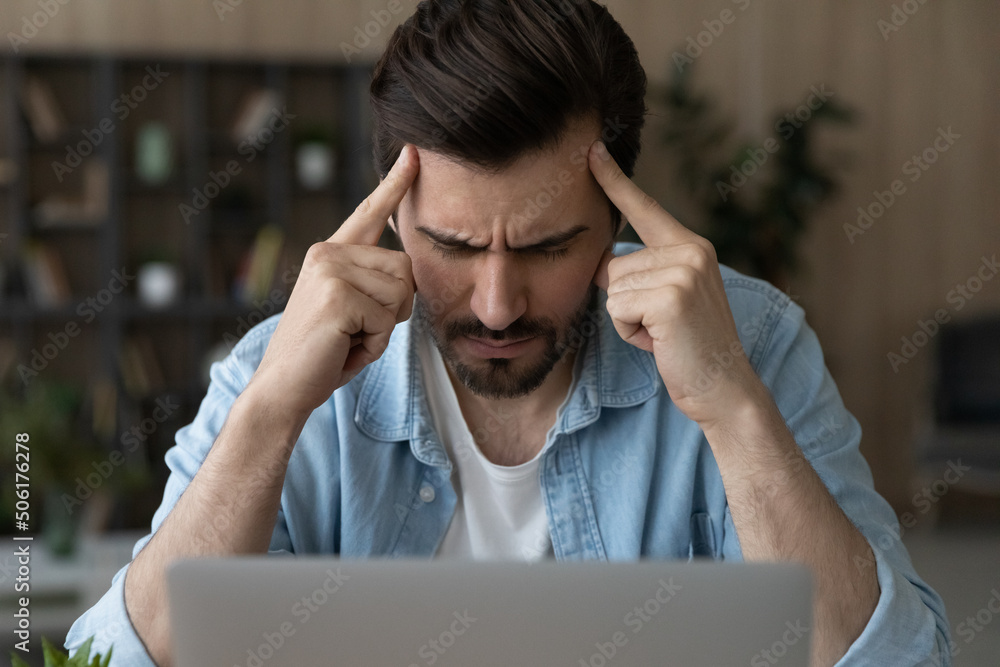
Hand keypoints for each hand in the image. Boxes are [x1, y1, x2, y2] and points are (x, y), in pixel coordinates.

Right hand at [246, 144, 419, 419]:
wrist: (282, 389)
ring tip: (348, 340)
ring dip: (385, 329)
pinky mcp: (337, 295)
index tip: (413, 154)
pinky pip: (388, 319)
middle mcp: (327, 252)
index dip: (395, 184)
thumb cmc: (322, 355)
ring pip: (403, 293)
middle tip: (357, 332)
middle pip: (406, 267)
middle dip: (395, 309)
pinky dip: (375, 344)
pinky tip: (344, 349)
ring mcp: (330, 271)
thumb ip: (374, 284)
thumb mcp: (351, 310)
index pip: (370, 213)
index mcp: (330, 253)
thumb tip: (408, 272)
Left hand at [588, 140, 759, 428]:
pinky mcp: (672, 298)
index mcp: (692, 246)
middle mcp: (692, 250)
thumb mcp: (667, 300)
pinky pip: (617, 308)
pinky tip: (661, 342)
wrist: (723, 388)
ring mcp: (685, 271)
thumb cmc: (688, 348)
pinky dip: (630, 333)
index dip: (614, 180)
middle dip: (626, 303)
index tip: (591, 150)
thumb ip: (643, 272)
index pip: (645, 208)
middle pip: (614, 265)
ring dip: (628, 320)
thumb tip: (603, 263)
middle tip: (662, 326)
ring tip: (662, 333)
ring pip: (613, 288)